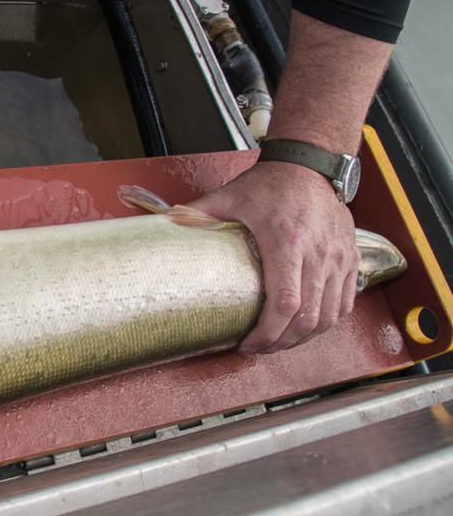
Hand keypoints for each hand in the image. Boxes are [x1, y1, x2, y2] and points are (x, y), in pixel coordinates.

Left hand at [187, 161, 357, 355]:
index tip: (248, 345)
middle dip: (282, 343)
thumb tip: (163, 227)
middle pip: (308, 318)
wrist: (309, 166)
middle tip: (259, 349)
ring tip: (278, 342)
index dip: (268, 333)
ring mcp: (339, 258)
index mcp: (286, 240)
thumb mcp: (228, 197)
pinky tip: (304, 328)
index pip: (285, 303)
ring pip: (330, 316)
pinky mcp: (351, 259)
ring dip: (304, 338)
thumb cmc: (269, 185)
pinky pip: (345, 303)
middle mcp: (319, 253)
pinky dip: (326, 323)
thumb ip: (196, 215)